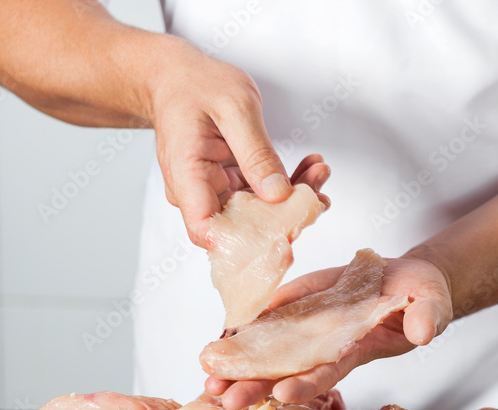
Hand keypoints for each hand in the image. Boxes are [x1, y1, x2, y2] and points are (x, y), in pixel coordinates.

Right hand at [148, 43, 329, 246]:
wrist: (178, 78)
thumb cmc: (196, 86)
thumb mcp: (234, 108)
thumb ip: (257, 152)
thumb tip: (278, 193)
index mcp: (187, 175)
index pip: (208, 231)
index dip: (245, 244)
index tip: (286, 235)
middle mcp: (197, 192)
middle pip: (242, 226)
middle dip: (285, 214)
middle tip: (318, 190)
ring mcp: (214, 190)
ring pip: (258, 213)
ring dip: (292, 197)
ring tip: (319, 172)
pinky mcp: (229, 185)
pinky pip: (260, 195)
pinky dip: (285, 185)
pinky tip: (308, 168)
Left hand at [204, 257, 453, 409]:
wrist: (405, 280)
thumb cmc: (422, 298)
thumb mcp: (432, 304)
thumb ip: (427, 317)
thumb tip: (423, 330)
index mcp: (356, 350)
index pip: (327, 372)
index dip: (306, 385)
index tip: (282, 396)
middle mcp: (325, 346)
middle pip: (286, 372)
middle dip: (256, 386)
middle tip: (224, 398)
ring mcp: (309, 326)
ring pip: (269, 350)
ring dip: (239, 364)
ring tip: (208, 376)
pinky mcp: (300, 304)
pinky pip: (268, 319)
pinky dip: (243, 330)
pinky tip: (218, 340)